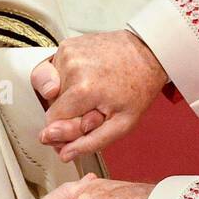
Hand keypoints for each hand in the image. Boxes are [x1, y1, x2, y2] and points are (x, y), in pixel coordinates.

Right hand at [31, 30, 168, 161]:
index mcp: (83, 89)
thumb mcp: (123, 124)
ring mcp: (67, 52)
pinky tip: (88, 77)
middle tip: (94, 105)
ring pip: (50, 89)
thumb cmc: (139, 86)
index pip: (52, 121)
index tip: (87, 121)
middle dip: (69, 111)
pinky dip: (68, 79)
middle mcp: (71, 67)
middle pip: (51, 105)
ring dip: (68, 94)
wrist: (148, 53)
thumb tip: (64, 154)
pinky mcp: (67, 44)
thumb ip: (90, 142)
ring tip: (93, 89)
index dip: (68, 127)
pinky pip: (55, 71)